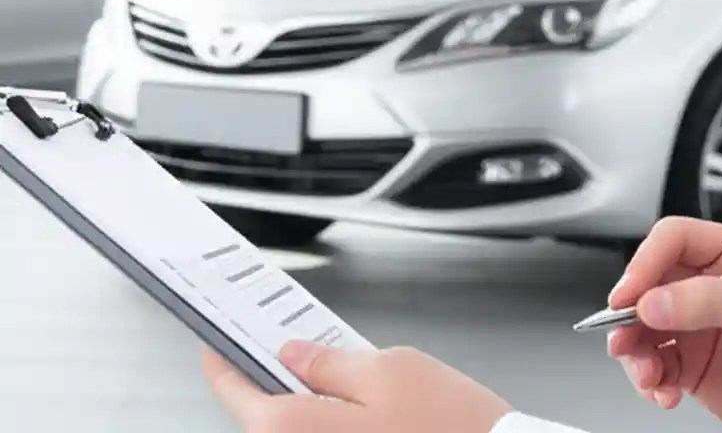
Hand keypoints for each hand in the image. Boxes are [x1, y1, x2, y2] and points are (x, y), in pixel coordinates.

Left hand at [202, 342, 511, 432]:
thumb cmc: (453, 425)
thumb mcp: (390, 368)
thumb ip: (331, 363)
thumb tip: (294, 357)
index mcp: (295, 430)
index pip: (238, 393)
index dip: (225, 364)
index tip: (217, 347)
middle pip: (269, 418)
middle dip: (276, 382)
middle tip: (290, 349)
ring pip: (303, 430)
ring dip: (310, 404)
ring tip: (341, 375)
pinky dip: (336, 421)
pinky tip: (362, 407)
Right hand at [607, 217, 721, 432]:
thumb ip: (715, 301)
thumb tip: (657, 300)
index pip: (675, 240)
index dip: (646, 263)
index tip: (631, 296)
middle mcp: (713, 287)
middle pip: (648, 283)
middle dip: (630, 313)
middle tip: (624, 338)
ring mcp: (700, 328)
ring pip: (641, 327)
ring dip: (634, 353)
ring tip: (649, 377)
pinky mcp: (692, 366)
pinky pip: (651, 365)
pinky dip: (648, 381)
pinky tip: (664, 394)